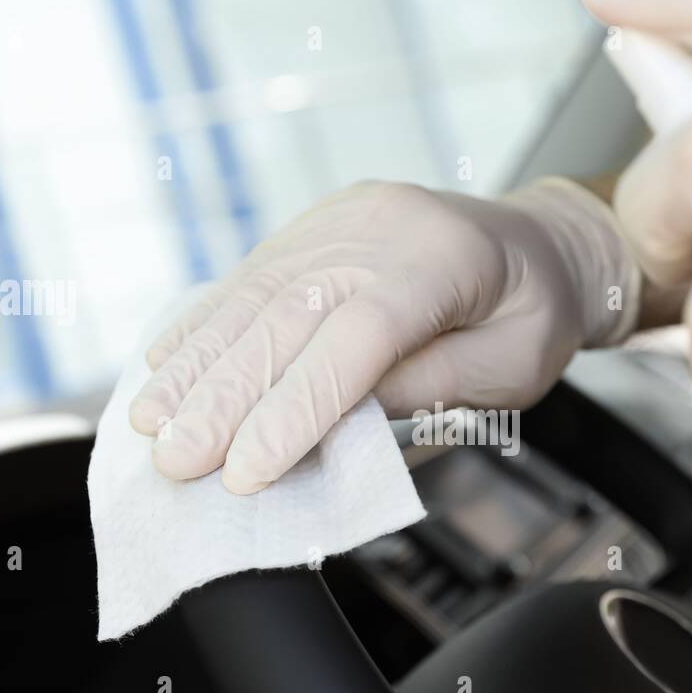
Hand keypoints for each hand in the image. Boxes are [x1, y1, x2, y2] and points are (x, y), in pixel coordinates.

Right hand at [129, 178, 637, 493]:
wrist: (542, 244)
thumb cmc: (533, 316)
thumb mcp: (511, 369)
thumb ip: (427, 390)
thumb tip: (333, 427)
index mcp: (445, 260)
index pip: (356, 336)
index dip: (295, 406)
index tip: (245, 471)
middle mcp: (381, 227)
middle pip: (287, 313)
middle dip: (224, 395)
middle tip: (174, 461)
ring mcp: (342, 220)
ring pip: (254, 294)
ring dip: (196, 364)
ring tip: (149, 424)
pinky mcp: (317, 228)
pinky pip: (250, 277)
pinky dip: (204, 326)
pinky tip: (162, 364)